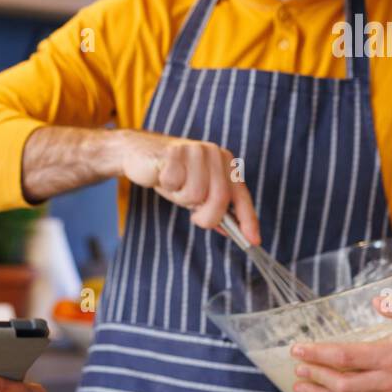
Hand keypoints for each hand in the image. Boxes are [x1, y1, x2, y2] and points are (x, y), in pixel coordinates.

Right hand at [118, 130, 260, 244]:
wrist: (138, 153)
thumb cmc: (171, 174)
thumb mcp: (195, 192)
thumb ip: (213, 207)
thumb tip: (233, 231)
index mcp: (225, 162)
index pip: (241, 195)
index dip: (248, 219)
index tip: (253, 240)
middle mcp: (214, 153)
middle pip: (220, 198)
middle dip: (206, 216)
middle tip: (193, 215)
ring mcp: (195, 151)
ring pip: (196, 194)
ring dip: (181, 198)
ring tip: (175, 186)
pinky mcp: (174, 152)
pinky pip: (176, 185)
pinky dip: (167, 186)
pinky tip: (163, 175)